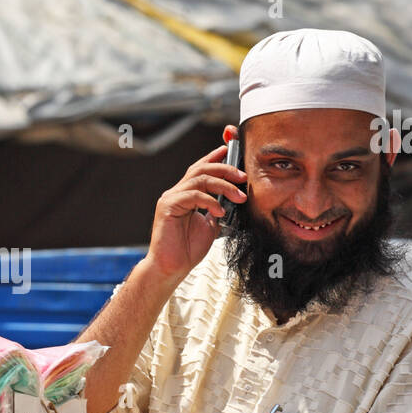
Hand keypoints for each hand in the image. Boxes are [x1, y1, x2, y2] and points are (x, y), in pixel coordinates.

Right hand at [145, 126, 247, 281]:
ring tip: (239, 196)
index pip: (202, 167)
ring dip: (223, 185)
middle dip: (226, 168)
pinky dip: (210, 201)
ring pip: (199, 178)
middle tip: (244, 177)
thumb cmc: (188, 249)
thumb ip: (219, 207)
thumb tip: (236, 195)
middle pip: (202, 167)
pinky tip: (220, 212)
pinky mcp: (167, 206)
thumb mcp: (211, 224)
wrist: (171, 268)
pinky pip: (192, 195)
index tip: (233, 144)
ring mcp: (170, 197)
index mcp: (186, 193)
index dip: (217, 153)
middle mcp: (177, 192)